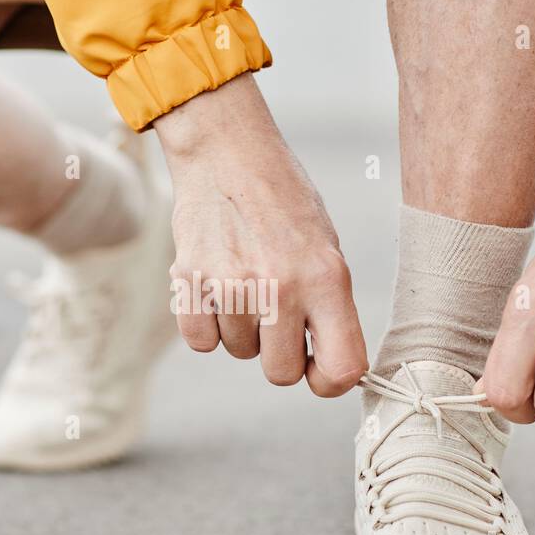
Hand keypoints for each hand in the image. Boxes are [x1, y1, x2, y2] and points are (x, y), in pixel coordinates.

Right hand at [153, 74, 367, 395]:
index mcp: (327, 278)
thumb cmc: (284, 203)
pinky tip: (217, 287)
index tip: (318, 370)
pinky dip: (207, 323)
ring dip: (242, 329)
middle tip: (276, 320)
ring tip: (246, 281)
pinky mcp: (192, 281)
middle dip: (279, 356)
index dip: (330, 381)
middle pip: (280, 373)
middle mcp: (282, 286)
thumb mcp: (326, 249)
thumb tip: (328, 369)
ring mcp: (233, 285)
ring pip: (239, 352)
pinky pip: (201, 340)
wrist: (228, 153)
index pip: (342, 368)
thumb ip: (329, 309)